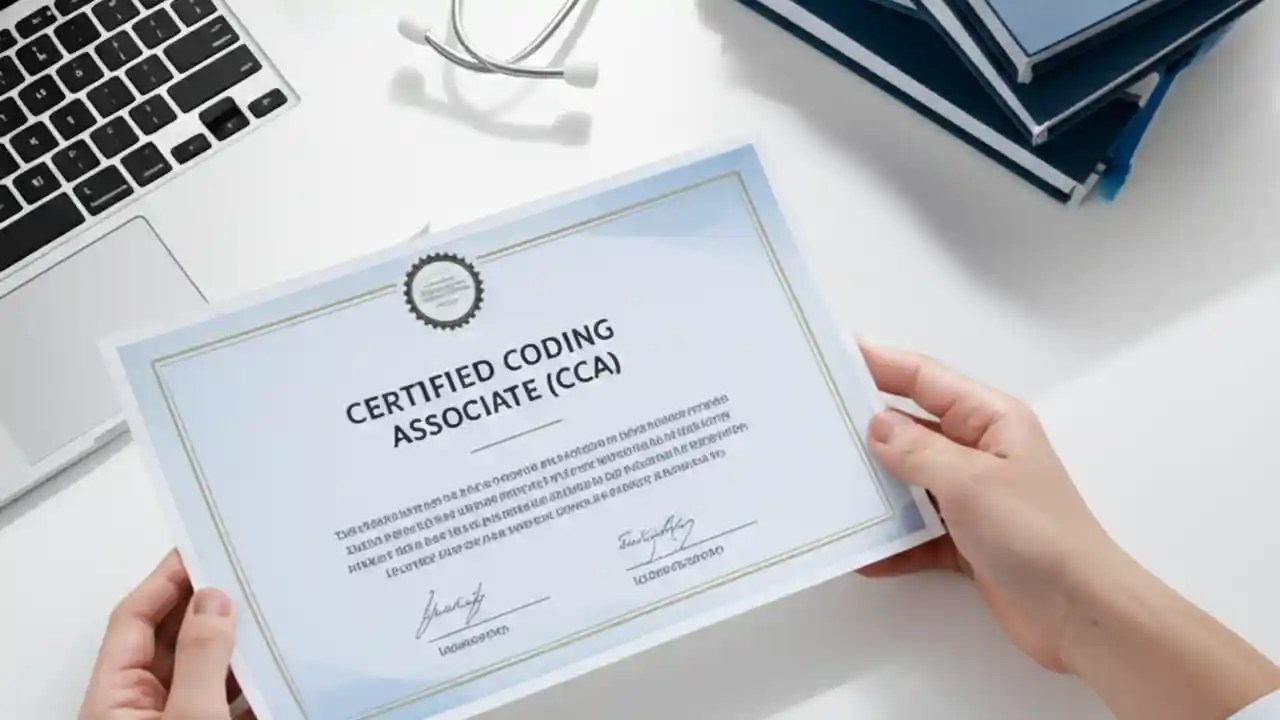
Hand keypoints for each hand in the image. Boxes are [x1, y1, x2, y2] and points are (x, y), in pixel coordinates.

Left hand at [80, 550, 251, 719]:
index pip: (132, 619)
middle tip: (242, 571)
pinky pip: (225, 694)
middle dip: (204, 602)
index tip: (203, 547)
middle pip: (169, 637)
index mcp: (113, 699)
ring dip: (233, 639)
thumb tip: (213, 600)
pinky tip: (278, 658)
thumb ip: (200, 659)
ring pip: (202, 664)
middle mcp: (140, 706)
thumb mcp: (193, 718)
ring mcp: (176, 717)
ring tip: (266, 608)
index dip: (166, 578)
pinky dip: (252, 676)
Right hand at [857, 344, 1118, 673]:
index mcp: (991, 420)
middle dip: (866, 428)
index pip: (925, 378)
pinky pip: (917, 532)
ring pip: (909, 482)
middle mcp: (980, 452)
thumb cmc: (1040, 537)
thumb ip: (917, 450)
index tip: (836, 354)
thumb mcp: (971, 482)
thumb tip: (876, 426)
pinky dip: (892, 542)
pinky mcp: (967, 541)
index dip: (880, 362)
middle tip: (816, 422)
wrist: (1081, 614)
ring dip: (875, 490)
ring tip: (828, 487)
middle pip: (912, 427)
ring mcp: (973, 497)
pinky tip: (863, 552)